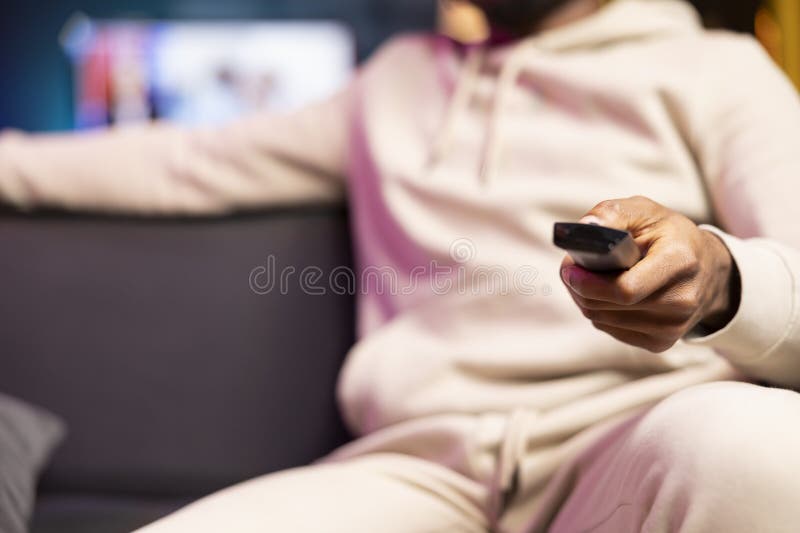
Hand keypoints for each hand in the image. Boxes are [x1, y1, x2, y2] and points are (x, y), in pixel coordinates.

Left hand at [560, 196, 739, 352]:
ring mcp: (673, 327)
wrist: (708, 270)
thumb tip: (583, 229)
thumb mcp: (646, 211)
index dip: (589, 283)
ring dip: (585, 299)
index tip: (569, 268)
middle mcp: (681, 300)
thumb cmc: (669, 236)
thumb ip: (612, 213)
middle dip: (580, 287)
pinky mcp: (661, 343)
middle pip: (608, 307)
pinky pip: (610, 329)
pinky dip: (598, 312)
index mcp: (680, 262)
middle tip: (570, 268)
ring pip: (602, 320)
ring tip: (587, 279)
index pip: (625, 289)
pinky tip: (604, 295)